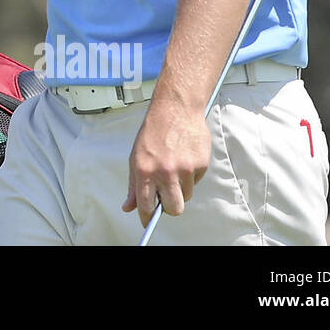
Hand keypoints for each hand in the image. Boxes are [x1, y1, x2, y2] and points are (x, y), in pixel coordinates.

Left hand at [123, 99, 210, 225]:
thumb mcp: (135, 157)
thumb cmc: (153, 132)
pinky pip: (196, 181)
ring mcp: (185, 169)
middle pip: (173, 209)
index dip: (146, 217)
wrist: (175, 109)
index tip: (147, 221)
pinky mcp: (201, 164)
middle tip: (167, 198)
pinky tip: (185, 158)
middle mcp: (165, 171)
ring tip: (175, 168)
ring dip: (181, 188)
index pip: (145, 205)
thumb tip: (128, 207)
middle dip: (170, 208)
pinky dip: (191, 175)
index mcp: (144, 170)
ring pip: (186, 195)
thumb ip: (133, 184)